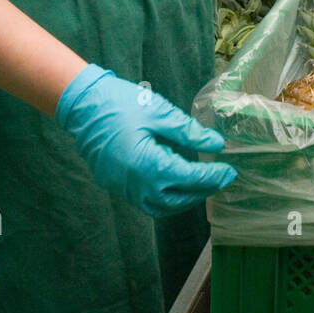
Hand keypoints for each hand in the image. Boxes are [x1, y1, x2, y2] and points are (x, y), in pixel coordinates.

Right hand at [55, 64, 235, 215]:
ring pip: (161, 207)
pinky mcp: (116, 186)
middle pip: (177, 200)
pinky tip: (174, 182)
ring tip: (200, 183)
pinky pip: (146, 202)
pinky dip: (165, 198)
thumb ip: (189, 132)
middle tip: (220, 177)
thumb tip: (216, 144)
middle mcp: (137, 186)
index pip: (190, 179)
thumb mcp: (160, 113)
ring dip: (183, 199)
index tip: (230, 171)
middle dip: (202, 191)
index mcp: (149, 166)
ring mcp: (124, 189)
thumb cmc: (121, 105)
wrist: (83, 106)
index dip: (213, 177)